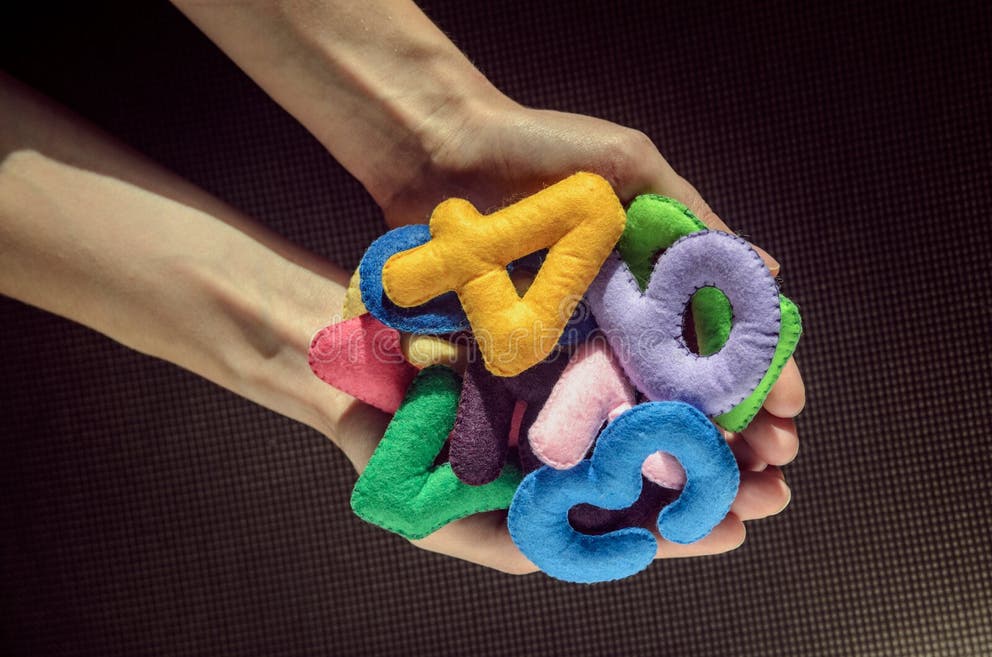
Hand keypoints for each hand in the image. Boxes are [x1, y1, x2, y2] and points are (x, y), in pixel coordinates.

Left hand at [366, 99, 804, 566]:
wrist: (440, 153)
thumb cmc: (540, 149)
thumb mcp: (628, 167)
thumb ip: (691, 217)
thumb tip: (771, 272)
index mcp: (653, 271)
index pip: (719, 328)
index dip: (758, 366)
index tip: (790, 404)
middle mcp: (619, 312)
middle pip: (684, 376)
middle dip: (731, 420)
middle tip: (768, 462)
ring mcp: (571, 336)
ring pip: (633, 400)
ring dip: (678, 441)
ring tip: (719, 480)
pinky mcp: (521, 353)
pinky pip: (564, 401)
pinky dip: (600, 435)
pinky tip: (633, 468)